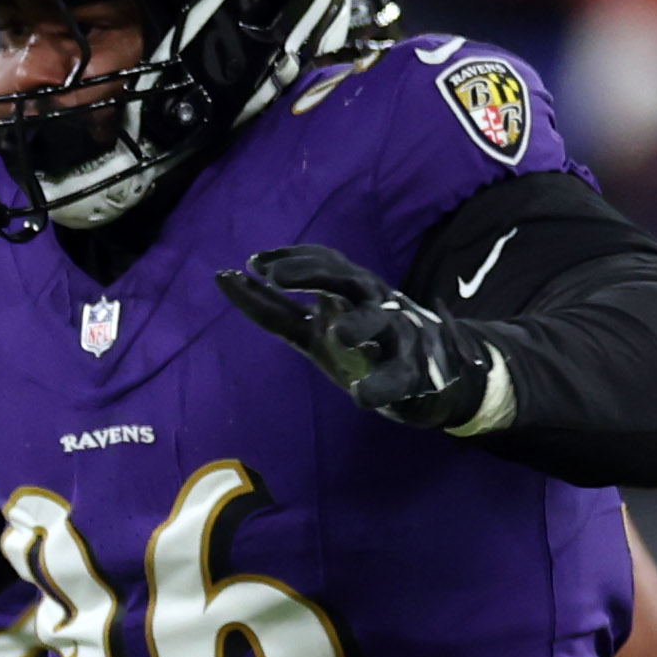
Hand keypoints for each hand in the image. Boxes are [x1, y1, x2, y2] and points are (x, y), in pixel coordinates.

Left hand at [218, 247, 501, 432]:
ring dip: (360, 324)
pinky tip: (361, 396)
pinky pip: (397, 377)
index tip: (253, 262)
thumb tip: (227, 276)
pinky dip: (381, 386)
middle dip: (314, 274)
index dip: (289, 260)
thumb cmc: (361, 343)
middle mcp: (373, 302)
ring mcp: (395, 334)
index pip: (321, 265)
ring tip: (338, 333)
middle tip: (277, 277)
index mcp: (349, 290)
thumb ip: (274, 309)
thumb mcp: (313, 326)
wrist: (429, 372)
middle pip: (346, 279)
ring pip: (380, 321)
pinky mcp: (411, 371)